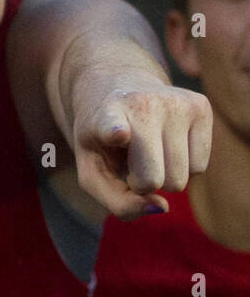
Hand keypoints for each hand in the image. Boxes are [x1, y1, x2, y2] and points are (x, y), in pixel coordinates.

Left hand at [72, 86, 212, 219]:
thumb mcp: (94, 173)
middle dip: (144, 183)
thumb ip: (118, 202)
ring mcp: (175, 102)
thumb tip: (162, 207)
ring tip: (147, 148)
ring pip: (183, 178)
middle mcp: (142, 105)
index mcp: (104, 117)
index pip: (112, 127)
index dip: (115, 132)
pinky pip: (201, 167)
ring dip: (165, 174)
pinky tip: (166, 141)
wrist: (116, 89)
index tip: (118, 134)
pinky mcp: (200, 105)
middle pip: (156, 180)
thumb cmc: (103, 143)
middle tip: (131, 159)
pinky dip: (184, 165)